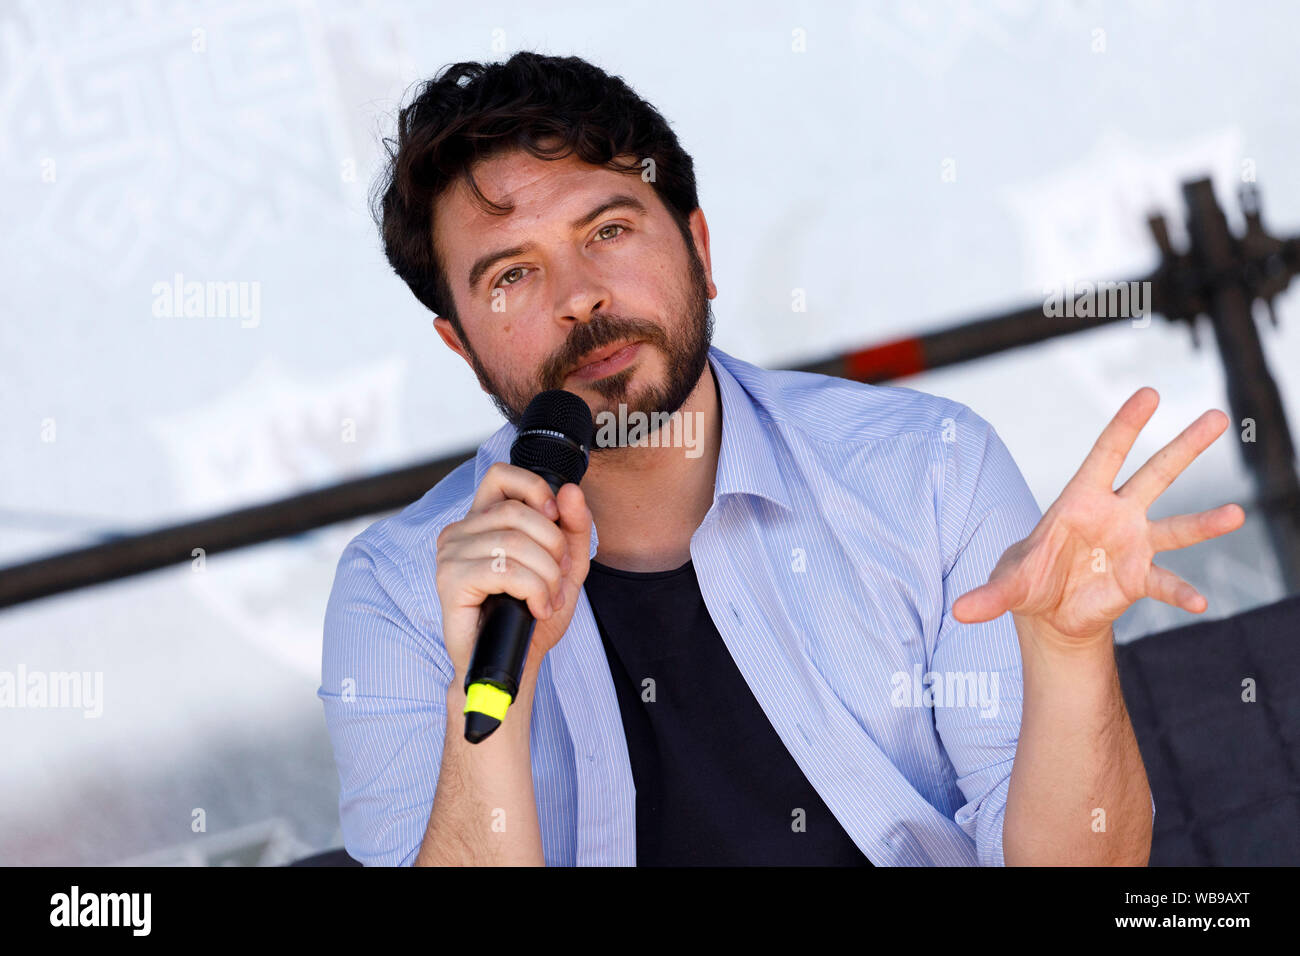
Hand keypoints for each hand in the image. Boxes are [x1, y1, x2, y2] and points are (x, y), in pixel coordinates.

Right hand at [434, 462, 593, 682]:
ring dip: (547, 575)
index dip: (535, 489)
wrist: (513, 662)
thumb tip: (571, 491)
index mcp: (481, 521)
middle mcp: (459, 532)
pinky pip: (506, 571)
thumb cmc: (531, 616)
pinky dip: (534, 590)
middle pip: (517, 512)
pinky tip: (536, 608)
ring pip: (515, 543)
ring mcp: (450, 555)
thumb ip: (573, 528)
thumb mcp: (565, 566)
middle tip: (558, 578)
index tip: (555, 518)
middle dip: (553, 545)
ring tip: (548, 599)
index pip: (501, 475)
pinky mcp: (451, 581)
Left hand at [952, 388, 1244, 647]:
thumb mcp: (1006, 585)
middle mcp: (1115, 515)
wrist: (1050, 612)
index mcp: (1080, 500)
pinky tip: (1199, 602)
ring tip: (1236, 515)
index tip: (1150, 393)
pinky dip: (1181, 592)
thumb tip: (959, 611)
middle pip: (1155, 474)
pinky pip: (1166, 582)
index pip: (1105, 454)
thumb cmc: (1028, 580)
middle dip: (1184, 446)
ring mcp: (1134, 544)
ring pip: (1177, 525)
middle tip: (1217, 417)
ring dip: (1205, 522)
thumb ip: (988, 595)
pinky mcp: (1141, 578)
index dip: (1126, 424)